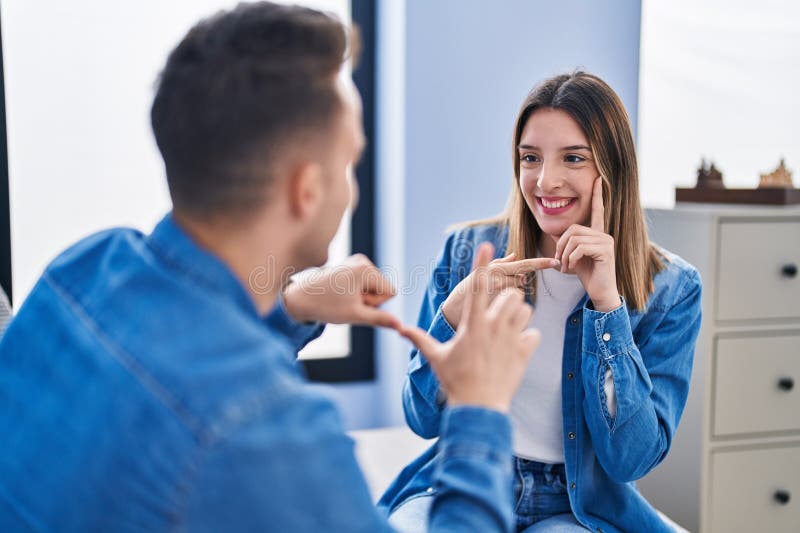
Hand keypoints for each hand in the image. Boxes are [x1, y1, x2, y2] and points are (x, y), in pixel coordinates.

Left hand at [283, 254, 400, 328]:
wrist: (300, 299)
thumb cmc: (326, 306)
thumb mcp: (355, 315)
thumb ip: (380, 319)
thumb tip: (400, 326)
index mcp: (366, 269)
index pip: (390, 291)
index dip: (376, 303)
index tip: (356, 302)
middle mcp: (362, 260)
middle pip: (383, 288)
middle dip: (368, 299)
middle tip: (347, 301)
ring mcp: (356, 261)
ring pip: (374, 287)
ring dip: (362, 297)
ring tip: (343, 297)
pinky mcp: (350, 265)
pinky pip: (365, 283)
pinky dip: (356, 292)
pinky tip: (341, 293)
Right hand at [400, 243, 541, 412]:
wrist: (479, 407)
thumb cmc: (456, 381)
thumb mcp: (436, 358)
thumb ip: (419, 339)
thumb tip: (398, 329)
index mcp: (472, 324)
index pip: (477, 287)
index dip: (482, 264)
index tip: (487, 246)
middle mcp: (493, 327)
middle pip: (511, 295)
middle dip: (508, 300)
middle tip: (499, 315)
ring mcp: (511, 339)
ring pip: (526, 310)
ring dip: (520, 316)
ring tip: (509, 330)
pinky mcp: (524, 352)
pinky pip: (535, 334)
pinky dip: (529, 339)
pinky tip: (518, 349)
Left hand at [554, 177, 619, 311]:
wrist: (600, 293)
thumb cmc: (588, 275)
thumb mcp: (573, 257)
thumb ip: (565, 243)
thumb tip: (554, 231)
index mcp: (597, 234)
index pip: (598, 209)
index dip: (597, 194)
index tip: (598, 178)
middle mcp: (604, 234)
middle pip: (573, 229)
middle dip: (560, 246)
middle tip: (560, 261)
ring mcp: (606, 242)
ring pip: (574, 239)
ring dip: (564, 255)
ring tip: (566, 267)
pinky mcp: (605, 251)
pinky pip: (580, 248)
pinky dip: (571, 259)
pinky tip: (572, 268)